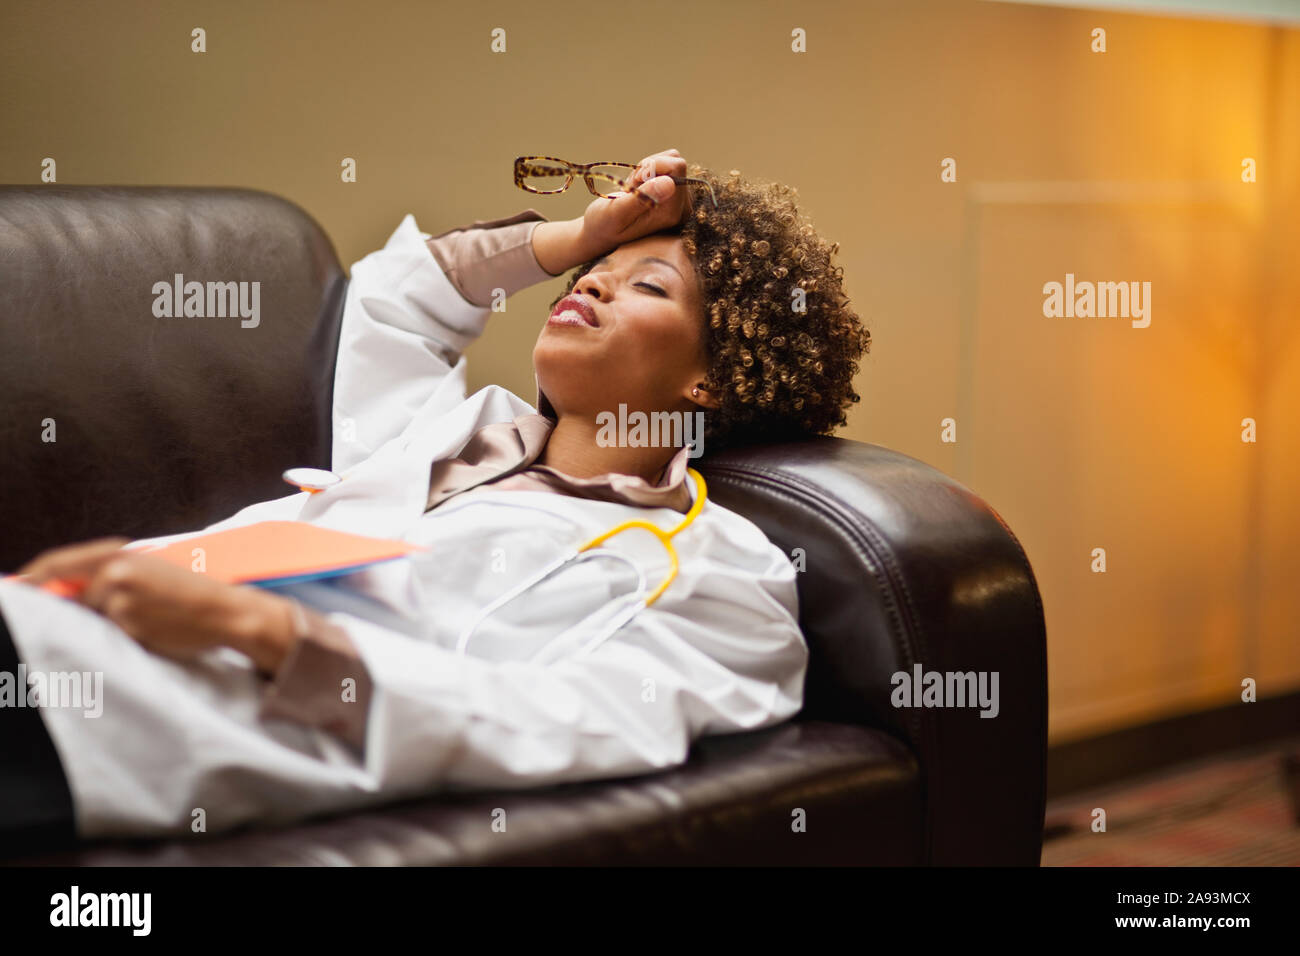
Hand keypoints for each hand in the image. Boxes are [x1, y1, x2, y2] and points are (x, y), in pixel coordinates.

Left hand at [16, 538, 296, 672]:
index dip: (29, 579)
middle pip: (69, 598)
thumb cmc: (187, 592)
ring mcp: (119, 602)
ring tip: (148, 620)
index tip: (13, 588)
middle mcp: (113, 574)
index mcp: (118, 554)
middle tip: (84, 616)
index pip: (56, 565)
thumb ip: (105, 577)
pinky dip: (126, 638)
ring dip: (108, 626)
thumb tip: (60, 594)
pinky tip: (154, 631)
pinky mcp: (128, 627)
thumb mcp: (146, 570)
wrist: (223, 610)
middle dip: (71, 611)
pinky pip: (112, 637)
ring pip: (92, 621)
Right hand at [531, 148, 695, 275]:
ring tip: (633, 189)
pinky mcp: (676, 194)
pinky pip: (669, 164)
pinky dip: (650, 169)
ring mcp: (681, 201)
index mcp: (672, 213)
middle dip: (649, 168)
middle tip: (631, 188)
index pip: (676, 168)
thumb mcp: (616, 213)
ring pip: (672, 160)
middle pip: (676, 163)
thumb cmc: (603, 225)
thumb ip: (641, 199)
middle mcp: (682, 208)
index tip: (632, 184)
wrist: (601, 232)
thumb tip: (670, 183)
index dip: (651, 168)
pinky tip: (639, 187)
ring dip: (649, 169)